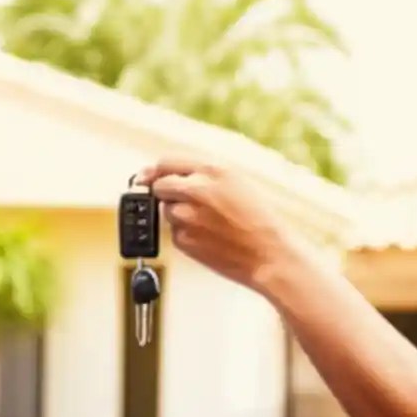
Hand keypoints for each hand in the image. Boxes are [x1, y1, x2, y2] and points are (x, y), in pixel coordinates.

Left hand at [138, 157, 299, 293]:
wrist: (269, 254)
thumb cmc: (259, 220)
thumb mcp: (237, 182)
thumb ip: (204, 175)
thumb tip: (169, 175)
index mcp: (211, 170)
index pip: (166, 163)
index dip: (155, 171)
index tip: (147, 177)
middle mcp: (195, 190)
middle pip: (159, 187)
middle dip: (166, 194)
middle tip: (184, 204)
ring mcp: (186, 216)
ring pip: (167, 211)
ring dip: (180, 215)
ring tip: (210, 224)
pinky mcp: (183, 240)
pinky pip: (175, 233)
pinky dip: (187, 235)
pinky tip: (210, 238)